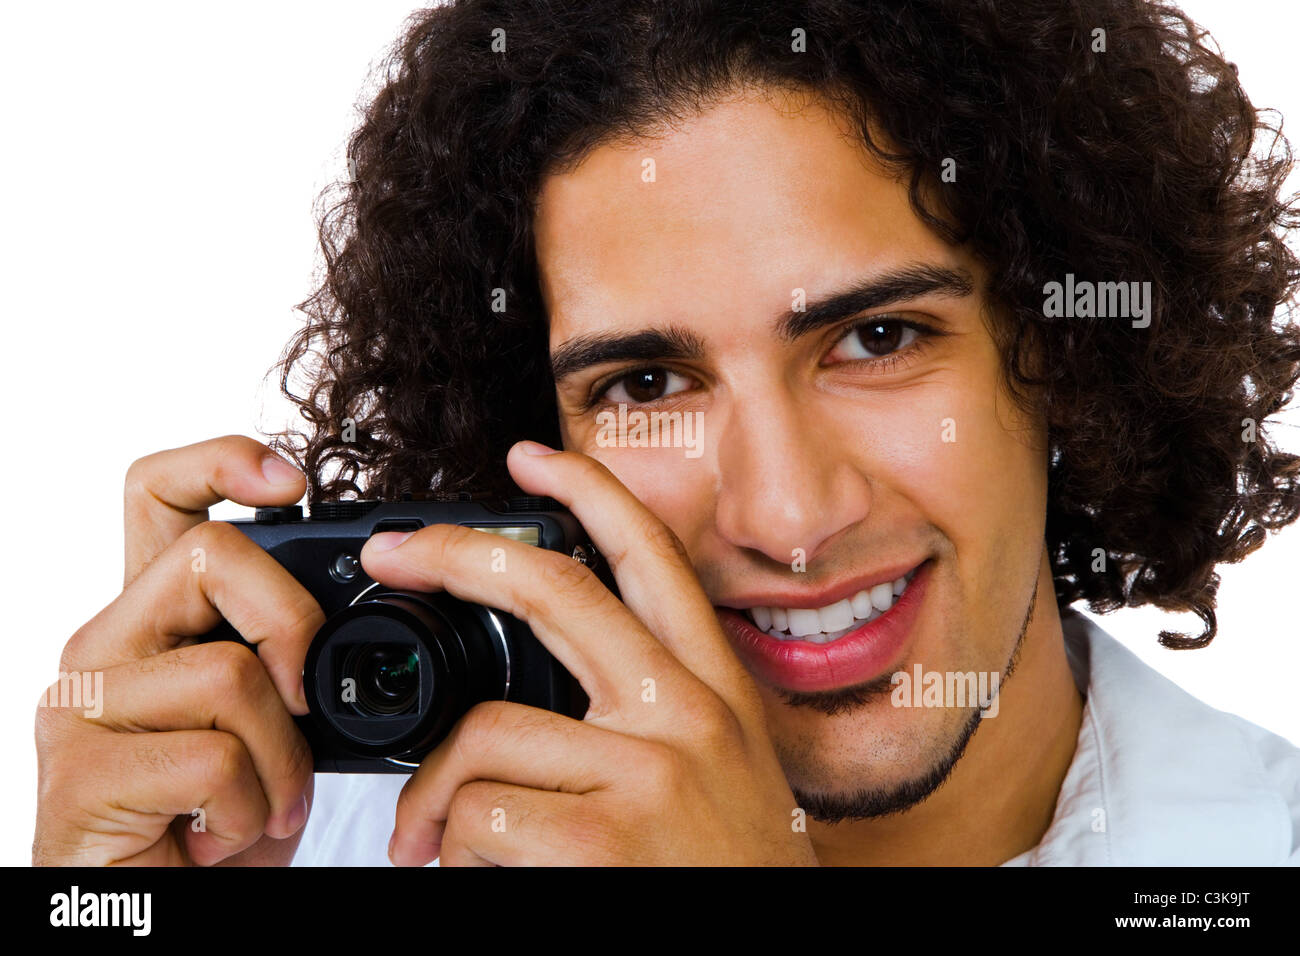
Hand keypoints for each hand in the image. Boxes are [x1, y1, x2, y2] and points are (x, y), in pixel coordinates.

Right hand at [33, 436, 320, 865]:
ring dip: (283, 755)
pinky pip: (214, 758)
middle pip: (210, 554)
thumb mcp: (273, 715)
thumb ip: (286, 649)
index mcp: (154, 619)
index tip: (290, 481)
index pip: (157, 493)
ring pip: (229, 671)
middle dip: (293, 623)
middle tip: (307, 704)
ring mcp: (85, 707)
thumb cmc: (221, 815)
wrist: (162, 913)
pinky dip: (253, 807)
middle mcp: (105, 646)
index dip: (221, 460)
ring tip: (262, 801)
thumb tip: (360, 601)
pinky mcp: (82, 776)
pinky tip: (225, 834)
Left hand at [365, 441, 818, 865]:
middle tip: (395, 553)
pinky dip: (453, 852)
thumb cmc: (728, 878)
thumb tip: (538, 689)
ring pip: (486, 734)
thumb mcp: (719, 774)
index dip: (587, 492)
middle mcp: (687, 714)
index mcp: (712, 691)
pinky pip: (480, 815)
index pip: (651, 559)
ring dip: (435, 795)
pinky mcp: (603, 838)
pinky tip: (479, 876)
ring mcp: (649, 772)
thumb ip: (646, 716)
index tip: (532, 457)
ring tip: (431, 841)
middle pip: (552, 591)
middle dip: (455, 554)